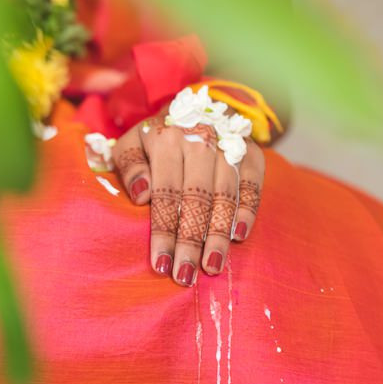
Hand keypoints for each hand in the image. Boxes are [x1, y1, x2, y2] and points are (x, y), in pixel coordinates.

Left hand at [113, 112, 264, 285]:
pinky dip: (247, 211)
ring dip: (218, 234)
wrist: (195, 107)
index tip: (161, 264)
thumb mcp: (131, 143)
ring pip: (224, 196)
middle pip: (196, 199)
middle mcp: (201, 140)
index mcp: (167, 139)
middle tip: (186, 275)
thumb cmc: (156, 138)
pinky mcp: (252, 153)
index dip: (163, 231)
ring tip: (211, 266)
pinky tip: (238, 237)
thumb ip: (130, 166)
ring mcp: (229, 147)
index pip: (165, 194)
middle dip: (190, 241)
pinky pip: (252, 186)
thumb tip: (141, 196)